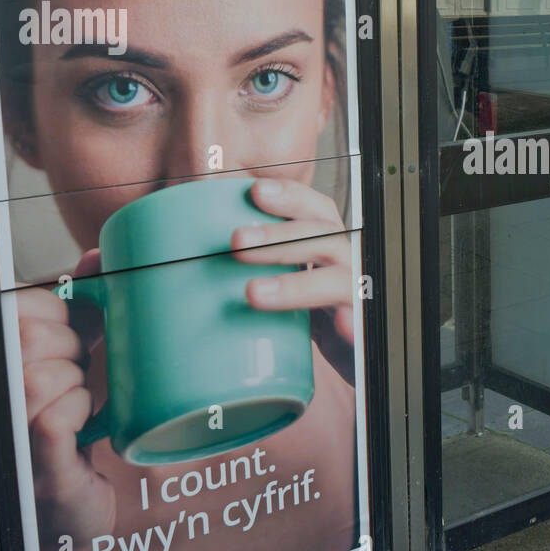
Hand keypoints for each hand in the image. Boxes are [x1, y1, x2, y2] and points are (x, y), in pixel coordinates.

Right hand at [19, 249, 114, 550]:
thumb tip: (99, 256)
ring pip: (51, 376)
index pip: (27, 303)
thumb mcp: (72, 359)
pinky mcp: (30, 455)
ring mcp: (3, 419)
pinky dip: (79, 416)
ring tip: (76, 407)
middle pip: (39, 337)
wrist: (63, 510)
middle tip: (78, 377)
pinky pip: (60, 413)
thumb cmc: (66, 430)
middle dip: (73, 353)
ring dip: (79, 389)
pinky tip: (77, 429)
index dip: (62, 317)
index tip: (75, 335)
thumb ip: (81, 305)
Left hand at [232, 178, 353, 374]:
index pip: (317, 212)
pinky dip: (351, 325)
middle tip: (236, 242)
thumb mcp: (289, 287)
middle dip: (279, 237)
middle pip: (324, 239)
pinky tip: (340, 327)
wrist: (354, 360)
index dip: (292, 197)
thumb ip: (257, 270)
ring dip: (296, 285)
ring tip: (253, 293)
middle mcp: (347, 267)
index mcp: (329, 249)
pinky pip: (359, 328)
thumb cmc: (315, 320)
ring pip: (335, 283)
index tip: (256, 190)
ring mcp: (356, 299)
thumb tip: (189, 258)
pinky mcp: (360, 335)